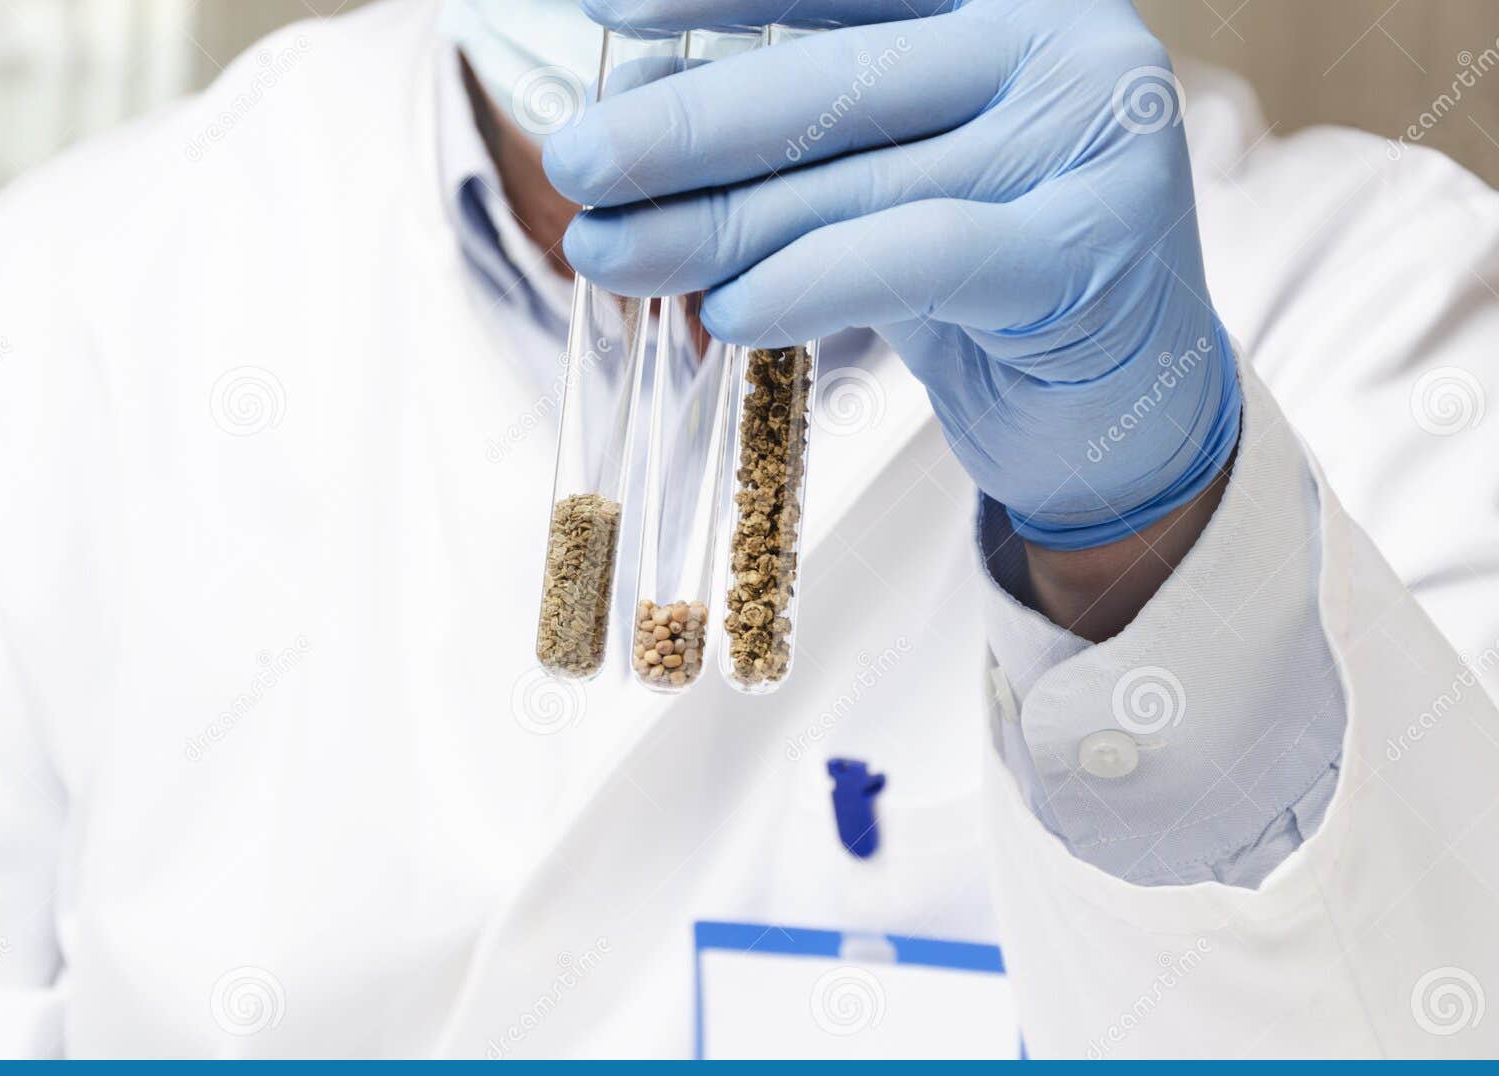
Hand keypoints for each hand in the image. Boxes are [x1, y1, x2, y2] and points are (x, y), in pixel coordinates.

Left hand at [546, 0, 1239, 550]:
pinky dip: (809, 282)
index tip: (602, 17)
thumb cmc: (992, 280)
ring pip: (860, 178)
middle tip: (578, 166)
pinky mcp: (1091, 251)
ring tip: (610, 253)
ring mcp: (1094, 139)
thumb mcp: (887, 185)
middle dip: (686, 130)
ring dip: (714, 223)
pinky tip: (728, 312)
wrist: (1127, 406)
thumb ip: (798, 142)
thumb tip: (634, 105)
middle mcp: (1067, 42)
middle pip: (837, 79)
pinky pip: (917, 255)